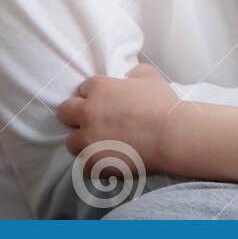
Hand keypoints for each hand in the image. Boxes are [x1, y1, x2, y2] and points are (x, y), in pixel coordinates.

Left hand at [57, 62, 179, 174]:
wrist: (172, 136)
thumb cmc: (164, 105)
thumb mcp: (151, 76)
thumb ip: (133, 72)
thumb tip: (128, 76)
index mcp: (100, 89)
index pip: (83, 88)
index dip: (94, 95)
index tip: (105, 102)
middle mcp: (88, 112)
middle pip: (65, 112)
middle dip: (76, 116)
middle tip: (94, 121)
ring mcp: (88, 139)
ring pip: (71, 142)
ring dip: (84, 142)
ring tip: (101, 144)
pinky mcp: (94, 161)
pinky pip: (83, 166)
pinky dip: (93, 165)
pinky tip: (106, 161)